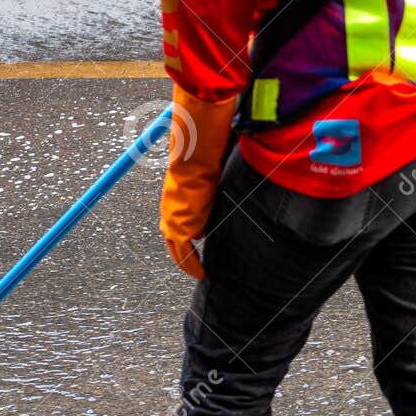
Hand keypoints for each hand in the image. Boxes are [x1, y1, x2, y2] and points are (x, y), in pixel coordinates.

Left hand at [159, 86, 235, 280]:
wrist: (196, 159)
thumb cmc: (206, 153)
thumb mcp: (218, 157)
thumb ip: (226, 157)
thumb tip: (244, 141)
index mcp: (178, 193)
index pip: (183, 215)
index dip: (192, 226)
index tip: (202, 234)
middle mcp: (171, 207)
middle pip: (175, 233)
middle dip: (184, 247)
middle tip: (195, 260)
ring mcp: (173, 219)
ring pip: (177, 247)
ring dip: (187, 260)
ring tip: (199, 272)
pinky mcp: (179, 229)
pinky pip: (184, 254)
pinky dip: (191, 265)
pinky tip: (201, 274)